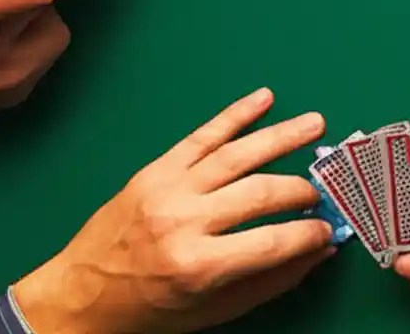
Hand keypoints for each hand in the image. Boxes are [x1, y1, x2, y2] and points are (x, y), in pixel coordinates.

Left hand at [12, 89, 333, 333]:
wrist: (80, 294)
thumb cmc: (150, 309)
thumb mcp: (214, 311)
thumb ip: (271, 281)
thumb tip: (321, 250)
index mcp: (198, 266)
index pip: (274, 241)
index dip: (311, 233)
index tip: (329, 229)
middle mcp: (184, 221)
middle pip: (261, 192)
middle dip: (302, 190)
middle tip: (323, 191)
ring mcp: (168, 189)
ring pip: (237, 155)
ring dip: (282, 136)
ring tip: (316, 123)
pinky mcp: (155, 170)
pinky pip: (201, 137)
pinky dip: (234, 115)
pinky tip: (264, 99)